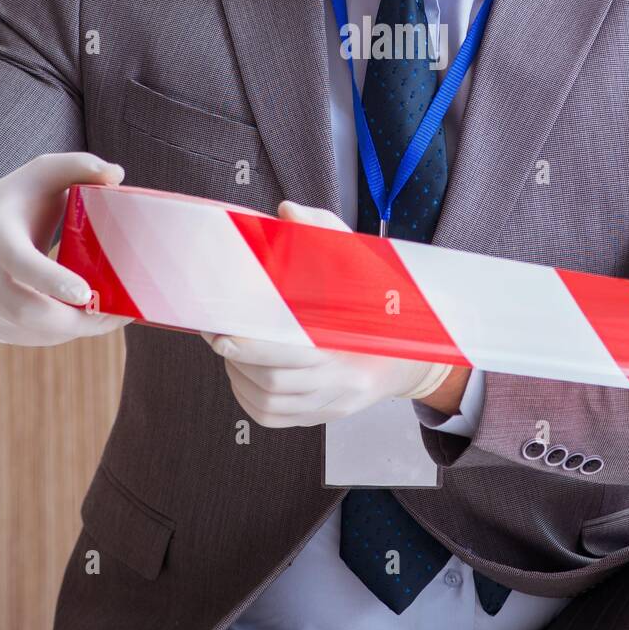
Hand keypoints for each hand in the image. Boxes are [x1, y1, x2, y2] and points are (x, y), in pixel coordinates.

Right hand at [0, 152, 131, 346]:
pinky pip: (32, 338)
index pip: (21, 264)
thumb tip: (117, 174)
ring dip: (77, 328)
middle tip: (120, 311)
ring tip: (112, 315)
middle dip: (79, 318)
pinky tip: (85, 319)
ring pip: (34, 331)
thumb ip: (78, 166)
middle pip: (30, 310)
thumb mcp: (41, 173)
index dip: (51, 281)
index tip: (86, 293)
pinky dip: (62, 332)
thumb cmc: (16, 201)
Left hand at [201, 200, 452, 426]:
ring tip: (231, 349)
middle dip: (237, 358)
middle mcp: (343, 384)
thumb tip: (287, 211)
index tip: (223, 334)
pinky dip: (248, 397)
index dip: (253, 348)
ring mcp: (332, 405)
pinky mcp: (321, 417)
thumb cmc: (379, 301)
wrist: (411, 352)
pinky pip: (274, 417)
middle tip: (217, 333)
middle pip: (275, 381)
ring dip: (239, 377)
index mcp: (353, 345)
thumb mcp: (358, 259)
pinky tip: (243, 373)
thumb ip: (321, 232)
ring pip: (270, 403)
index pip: (292, 354)